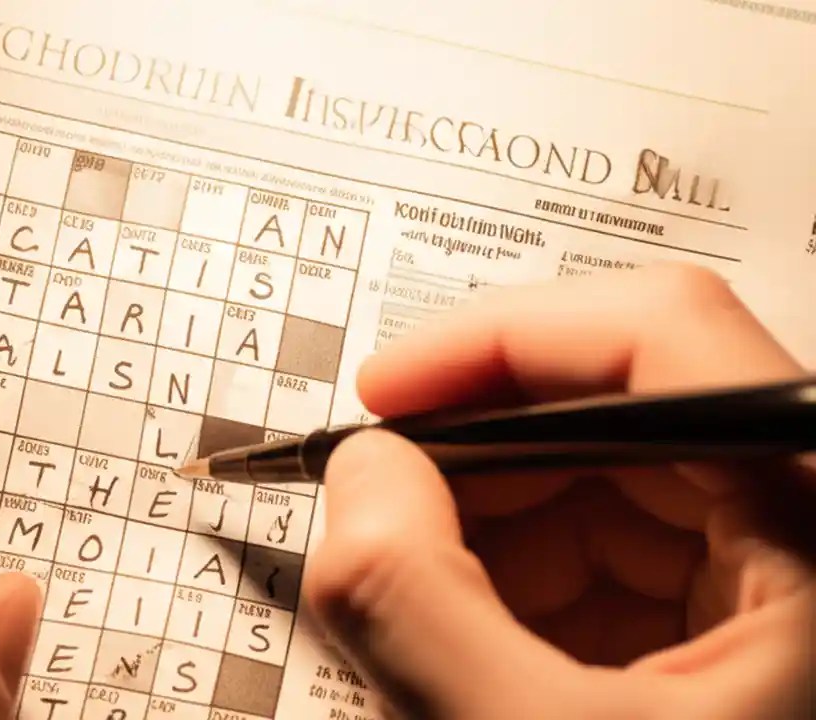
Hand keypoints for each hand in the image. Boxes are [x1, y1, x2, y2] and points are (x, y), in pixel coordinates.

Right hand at [303, 265, 814, 718]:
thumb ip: (417, 603)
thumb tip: (362, 473)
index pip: (664, 331)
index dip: (500, 338)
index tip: (390, 390)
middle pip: (624, 405)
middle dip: (476, 457)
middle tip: (381, 509)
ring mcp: (786, 569)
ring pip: (610, 479)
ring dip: (489, 529)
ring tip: (430, 604)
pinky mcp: (750, 617)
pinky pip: (620, 549)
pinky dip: (526, 581)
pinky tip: (487, 638)